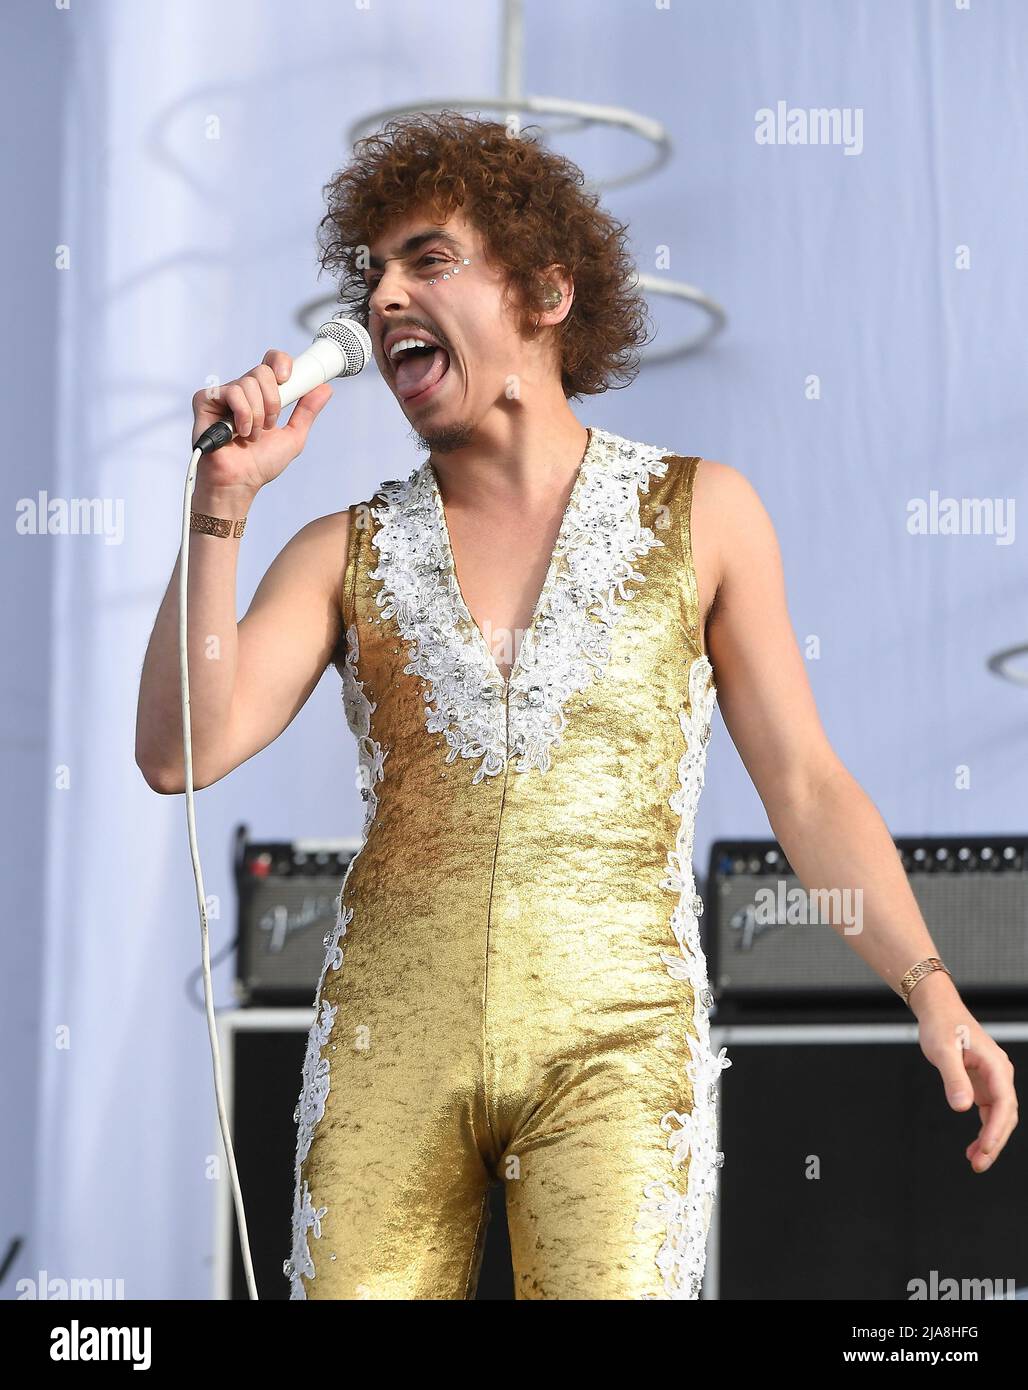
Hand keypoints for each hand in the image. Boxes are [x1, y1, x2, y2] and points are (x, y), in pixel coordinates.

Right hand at [190, 349, 333, 496]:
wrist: (240, 482)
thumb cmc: (260, 464)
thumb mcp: (293, 436)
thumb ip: (306, 411)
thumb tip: (324, 389)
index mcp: (262, 395)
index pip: (271, 362)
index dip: (281, 363)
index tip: (288, 379)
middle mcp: (243, 391)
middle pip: (263, 371)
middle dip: (273, 402)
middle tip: (270, 424)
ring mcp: (224, 395)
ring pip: (248, 383)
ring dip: (257, 416)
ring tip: (252, 435)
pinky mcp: (205, 400)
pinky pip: (232, 392)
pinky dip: (243, 415)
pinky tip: (238, 432)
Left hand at [912, 978, 1017, 1171]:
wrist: (938, 1010)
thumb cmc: (941, 1025)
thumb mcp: (943, 1051)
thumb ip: (953, 1078)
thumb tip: (962, 1108)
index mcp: (996, 1065)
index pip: (1004, 1104)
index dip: (997, 1130)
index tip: (985, 1149)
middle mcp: (1000, 1074)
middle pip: (1005, 1115)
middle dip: (994, 1142)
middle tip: (978, 1165)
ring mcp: (993, 1080)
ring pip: (999, 1117)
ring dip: (990, 1140)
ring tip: (975, 1162)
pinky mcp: (982, 1084)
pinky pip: (989, 1112)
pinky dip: (984, 1130)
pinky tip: (973, 1147)